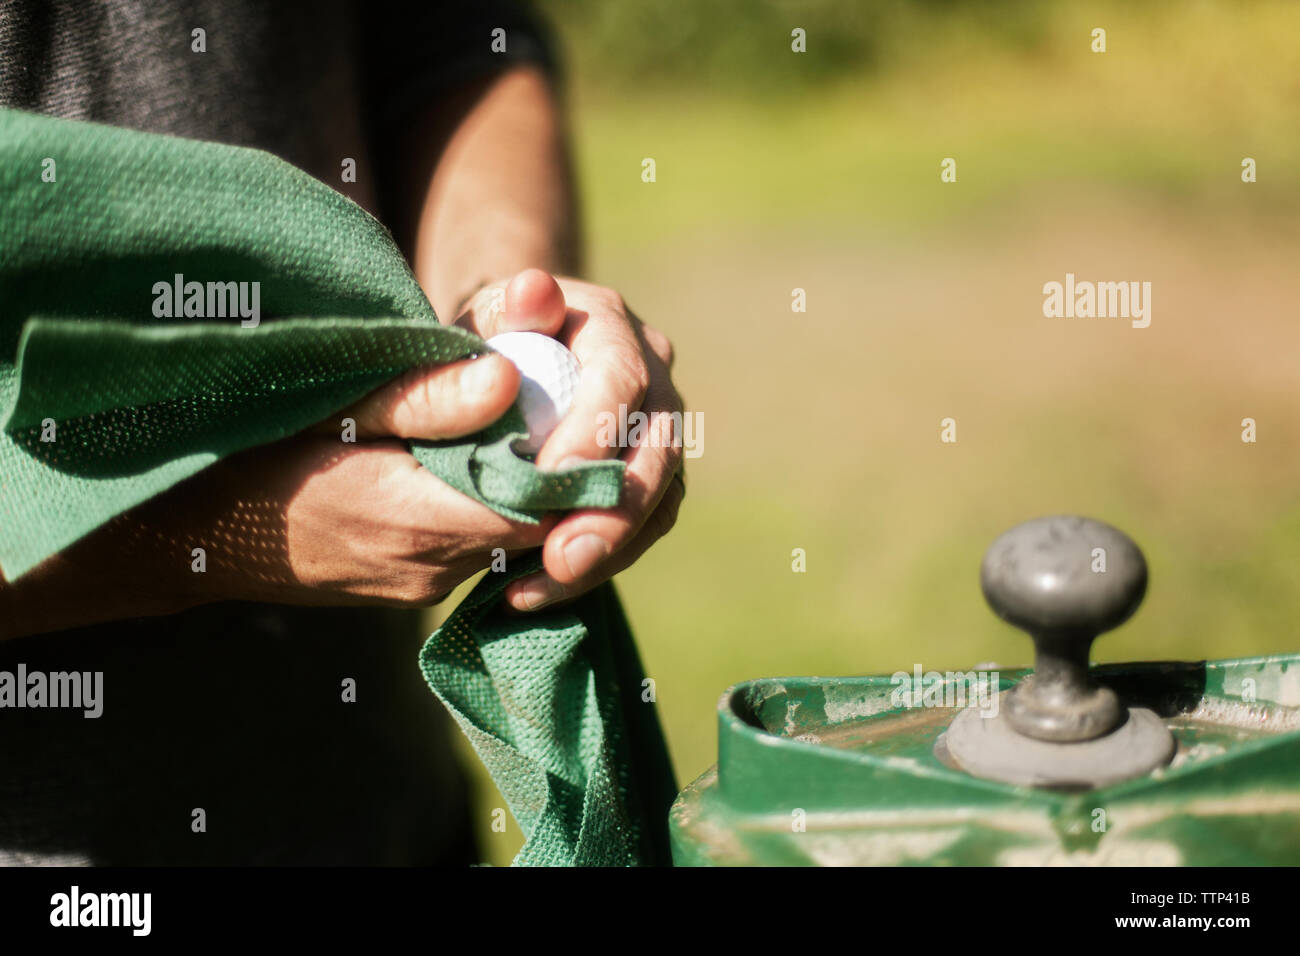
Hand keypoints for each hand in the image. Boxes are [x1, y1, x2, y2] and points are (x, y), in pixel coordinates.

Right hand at [0, 348, 546, 635]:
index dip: (568, 450)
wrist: (185, 535)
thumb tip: (509, 377)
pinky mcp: (411, 586)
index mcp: (412, 519)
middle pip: (534, 518)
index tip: (570, 392)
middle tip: (552, 390)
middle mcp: (429, 568)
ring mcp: (421, 585)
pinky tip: (472, 450)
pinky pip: (478, 542)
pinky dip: (489, 497)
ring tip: (512, 413)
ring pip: (509, 532)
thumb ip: (421, 394)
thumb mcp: (327, 402)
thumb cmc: (247, 451)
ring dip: (520, 478)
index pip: (539, 499)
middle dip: (553, 458)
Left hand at [453, 269, 684, 611]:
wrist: (503, 363)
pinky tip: (538, 589)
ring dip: (609, 549)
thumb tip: (533, 290)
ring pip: (661, 497)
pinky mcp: (650, 479)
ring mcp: (658, 431)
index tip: (546, 478)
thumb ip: (499, 309)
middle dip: (613, 510)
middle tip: (561, 557)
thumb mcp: (476, 318)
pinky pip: (644, 527)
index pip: (621, 379)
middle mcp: (652, 376)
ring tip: (540, 586)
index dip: (593, 432)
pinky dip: (599, 563)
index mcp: (611, 327)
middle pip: (658, 448)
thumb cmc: (481, 340)